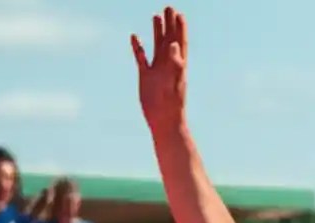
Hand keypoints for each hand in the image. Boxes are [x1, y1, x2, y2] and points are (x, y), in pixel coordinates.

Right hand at [131, 6, 187, 131]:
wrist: (164, 120)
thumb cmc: (173, 104)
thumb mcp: (175, 81)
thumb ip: (175, 62)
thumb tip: (174, 44)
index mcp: (178, 64)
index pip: (180, 41)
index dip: (180, 27)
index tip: (179, 13)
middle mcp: (168, 64)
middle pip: (169, 39)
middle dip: (170, 24)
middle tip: (169, 7)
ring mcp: (157, 69)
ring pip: (157, 45)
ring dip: (157, 31)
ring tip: (156, 15)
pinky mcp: (146, 76)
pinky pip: (141, 58)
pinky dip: (138, 47)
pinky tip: (134, 36)